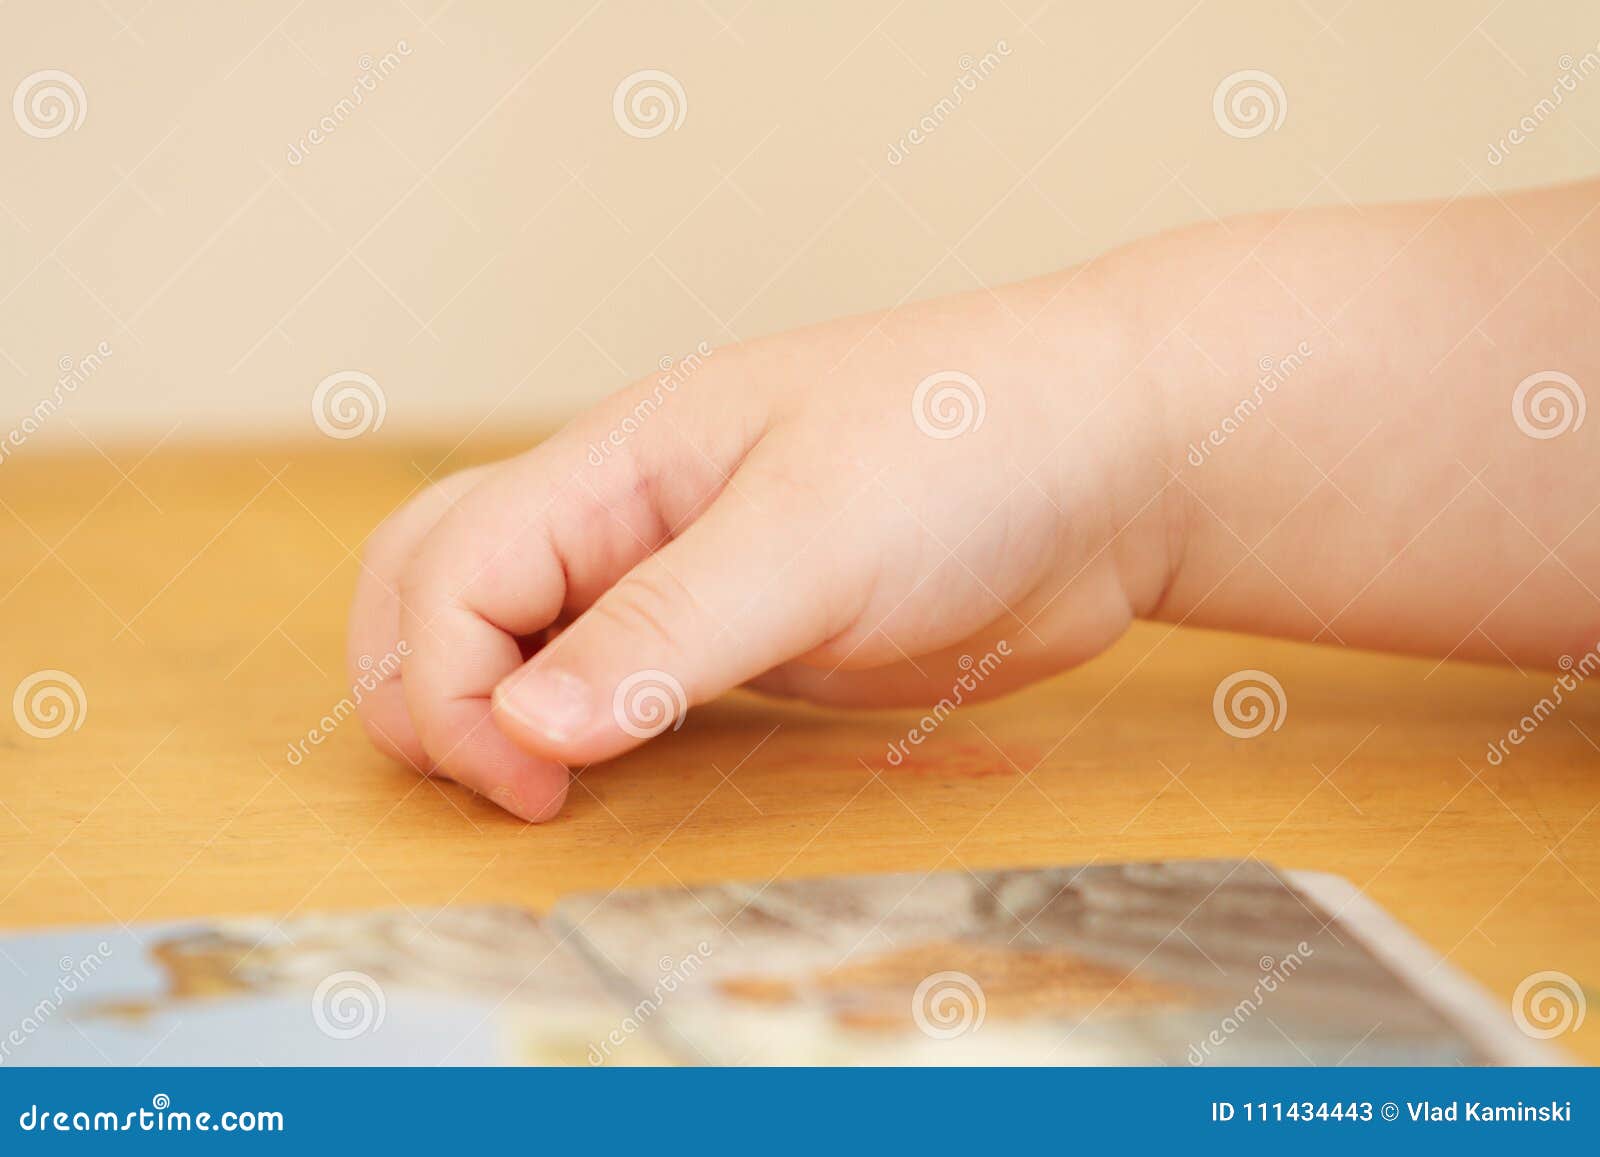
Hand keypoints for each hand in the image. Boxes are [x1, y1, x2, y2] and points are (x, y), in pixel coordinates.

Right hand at [348, 279, 1179, 819]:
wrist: (1108, 466)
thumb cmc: (971, 448)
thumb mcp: (814, 535)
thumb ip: (666, 631)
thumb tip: (520, 725)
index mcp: (616, 460)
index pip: (446, 567)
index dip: (449, 685)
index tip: (532, 782)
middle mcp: (627, 518)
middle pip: (438, 587)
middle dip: (427, 691)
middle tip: (513, 793)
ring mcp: (680, 580)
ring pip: (518, 641)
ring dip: (493, 718)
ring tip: (546, 799)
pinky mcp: (742, 638)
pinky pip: (622, 690)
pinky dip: (586, 740)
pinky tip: (618, 787)